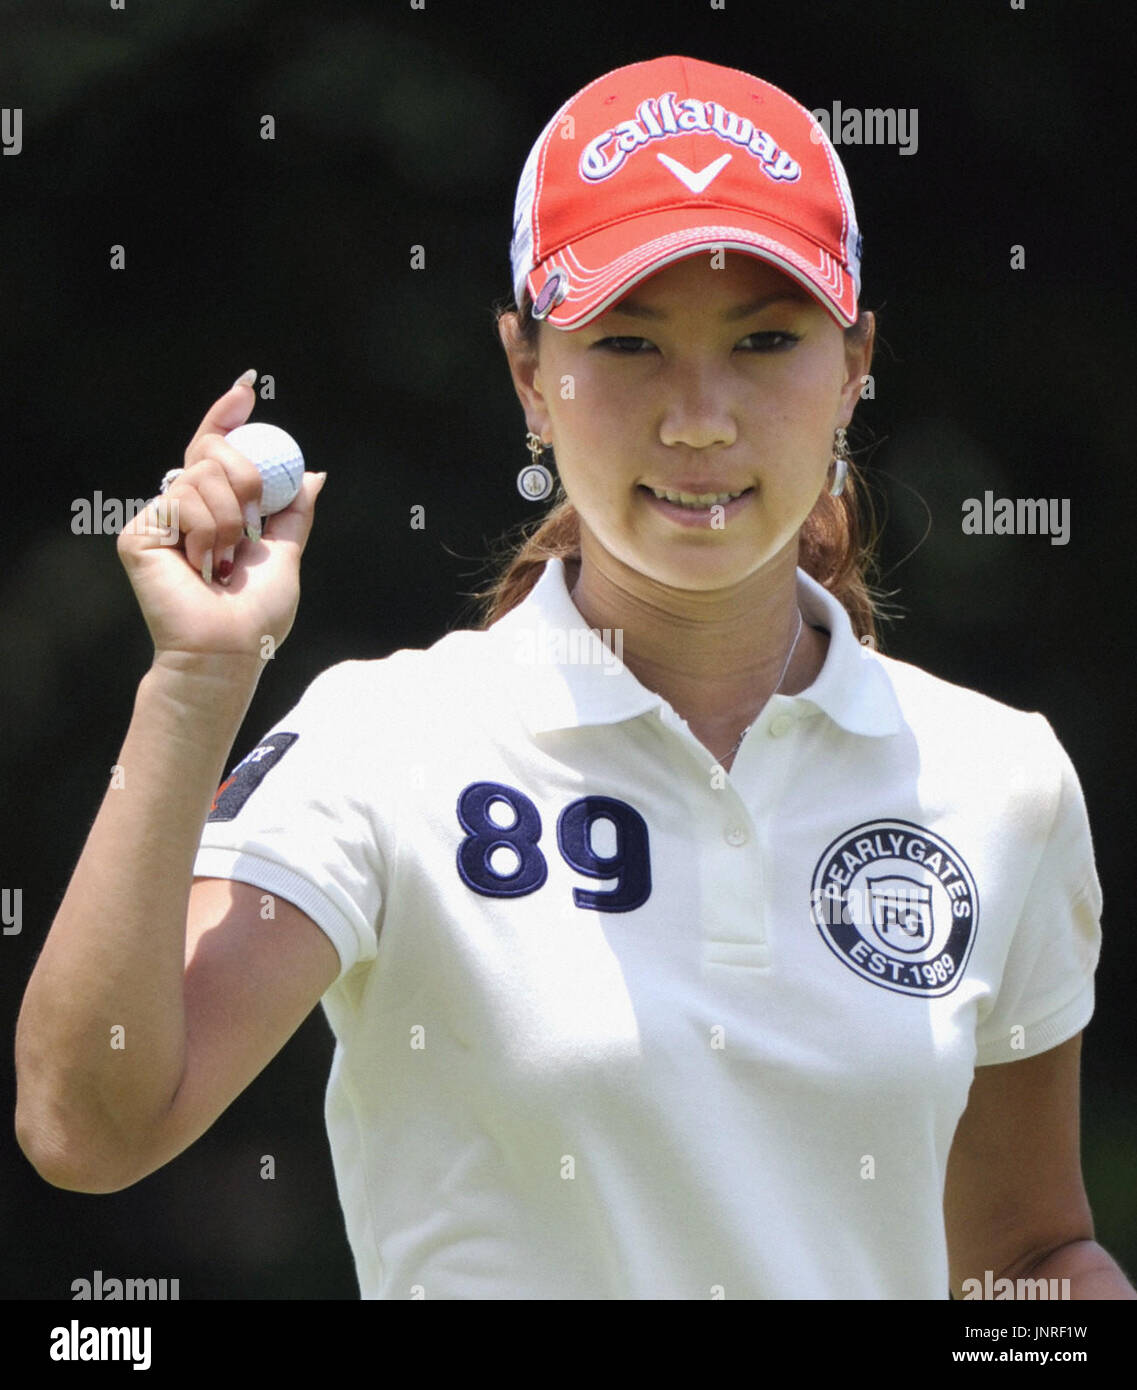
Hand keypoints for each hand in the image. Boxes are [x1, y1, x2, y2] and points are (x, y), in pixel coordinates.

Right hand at [117, 376, 325, 664]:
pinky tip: (199, 567)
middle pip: (212, 451)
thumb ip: (293, 514)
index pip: (216, 451)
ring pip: (200, 477)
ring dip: (228, 522)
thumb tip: (315, 474)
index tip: (246, 389)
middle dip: (244, 479)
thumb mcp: (285, 556)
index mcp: (214, 510)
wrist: (227, 648)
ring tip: (220, 563)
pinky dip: (205, 534)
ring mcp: (158, 518)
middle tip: (249, 522)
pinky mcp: (139, 532)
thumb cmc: (255, 616)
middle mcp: (181, 507)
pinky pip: (181, 501)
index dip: (227, 417)